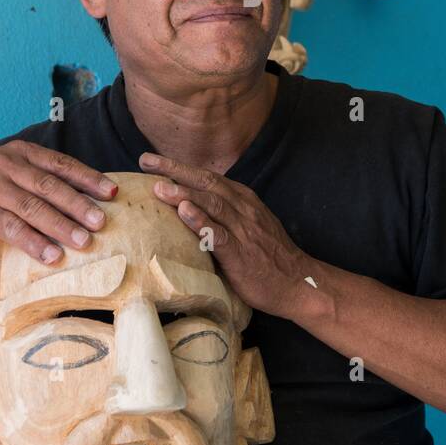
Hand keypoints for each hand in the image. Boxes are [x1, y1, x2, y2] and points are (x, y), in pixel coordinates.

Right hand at [0, 142, 117, 266]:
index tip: (112, 192)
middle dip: (80, 205)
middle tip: (102, 221)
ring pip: (34, 207)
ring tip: (85, 242)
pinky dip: (34, 243)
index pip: (60, 163)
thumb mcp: (8, 175)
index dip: (88, 178)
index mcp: (18, 153)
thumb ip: (38, 178)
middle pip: (51, 186)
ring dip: (62, 226)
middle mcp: (5, 165)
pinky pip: (12, 228)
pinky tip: (52, 255)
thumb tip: (85, 195)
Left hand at [139, 152, 310, 317]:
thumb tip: (185, 210)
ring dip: (184, 193)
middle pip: (205, 182)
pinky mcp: (241, 253)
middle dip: (174, 170)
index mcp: (242, 200)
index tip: (152, 161)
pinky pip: (219, 234)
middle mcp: (243, 208)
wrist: (298, 283)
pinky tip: (184, 212)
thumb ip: (222, 216)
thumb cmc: (268, 257)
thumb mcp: (247, 226)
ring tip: (159, 187)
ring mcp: (243, 230)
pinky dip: (201, 221)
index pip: (206, 177)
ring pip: (212, 203)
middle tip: (146, 161)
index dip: (179, 167)